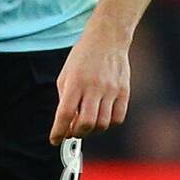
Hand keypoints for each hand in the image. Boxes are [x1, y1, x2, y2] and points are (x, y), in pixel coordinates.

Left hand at [49, 19, 130, 144]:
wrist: (107, 39)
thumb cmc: (82, 59)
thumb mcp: (66, 76)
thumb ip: (65, 100)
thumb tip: (66, 125)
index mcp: (75, 83)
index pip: (64, 114)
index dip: (58, 131)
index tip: (55, 140)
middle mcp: (93, 87)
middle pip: (85, 123)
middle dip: (76, 133)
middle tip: (73, 131)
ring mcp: (111, 90)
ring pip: (102, 124)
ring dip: (92, 130)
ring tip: (87, 124)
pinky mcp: (124, 91)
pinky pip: (118, 118)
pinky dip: (108, 124)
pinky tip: (102, 117)